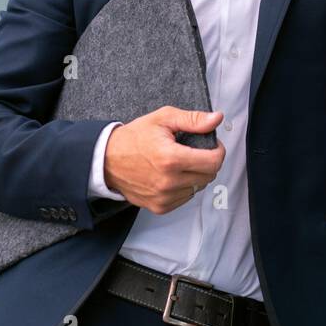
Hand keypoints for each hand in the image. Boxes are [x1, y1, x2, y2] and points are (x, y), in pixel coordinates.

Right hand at [104, 107, 226, 214]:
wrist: (107, 160)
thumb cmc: (134, 138)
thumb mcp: (163, 118)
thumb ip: (193, 120)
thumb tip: (216, 119)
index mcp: (171, 159)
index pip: (214, 162)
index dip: (218, 151)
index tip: (212, 145)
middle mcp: (169, 182)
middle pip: (209, 176)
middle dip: (208, 162)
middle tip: (194, 151)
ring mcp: (164, 197)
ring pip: (199, 187)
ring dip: (196, 175)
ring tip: (180, 162)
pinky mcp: (160, 207)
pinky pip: (186, 197)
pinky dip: (185, 186)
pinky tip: (172, 175)